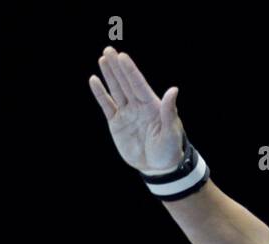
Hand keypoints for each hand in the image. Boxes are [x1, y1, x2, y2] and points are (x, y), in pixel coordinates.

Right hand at [88, 47, 184, 173]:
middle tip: (108, 50)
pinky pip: (106, 106)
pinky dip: (100, 94)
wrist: (157, 167)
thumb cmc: (169, 149)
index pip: (138, 84)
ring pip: (115, 90)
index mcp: (151, 105)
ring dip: (109, 75)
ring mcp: (126, 114)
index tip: (122, 57)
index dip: (130, 71)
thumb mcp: (171, 131)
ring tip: (102, 59)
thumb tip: (173, 90)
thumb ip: (169, 111)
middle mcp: (138, 106)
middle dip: (117, 67)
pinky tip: (94, 81)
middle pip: (125, 83)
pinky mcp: (116, 124)